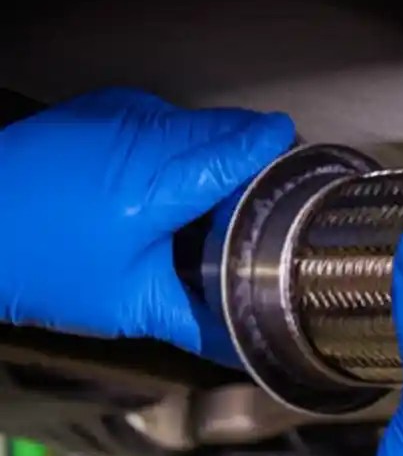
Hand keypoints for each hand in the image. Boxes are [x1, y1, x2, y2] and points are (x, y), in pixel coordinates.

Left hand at [0, 88, 294, 360]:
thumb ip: (201, 323)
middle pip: (230, 130)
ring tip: (212, 200)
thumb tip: (250, 348)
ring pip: (202, 122)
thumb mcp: (130, 305)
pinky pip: (168, 117)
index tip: (310, 168)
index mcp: (160, 180)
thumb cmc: (38, 266)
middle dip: (253, 162)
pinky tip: (170, 183)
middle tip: (262, 204)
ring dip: (219, 151)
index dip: (282, 155)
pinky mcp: (105, 107)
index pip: (243, 147)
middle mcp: (146, 132)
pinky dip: (183, 143)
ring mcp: (122, 111)